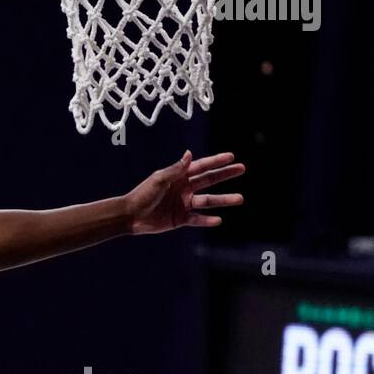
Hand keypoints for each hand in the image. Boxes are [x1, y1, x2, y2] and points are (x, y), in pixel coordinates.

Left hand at [123, 151, 244, 234]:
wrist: (131, 215)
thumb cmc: (142, 194)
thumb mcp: (159, 179)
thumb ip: (176, 169)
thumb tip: (190, 153)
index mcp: (178, 176)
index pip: (201, 166)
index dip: (216, 161)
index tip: (231, 157)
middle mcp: (184, 188)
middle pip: (209, 180)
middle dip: (225, 175)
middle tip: (242, 169)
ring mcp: (184, 204)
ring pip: (208, 201)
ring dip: (224, 199)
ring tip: (240, 198)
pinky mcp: (181, 219)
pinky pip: (198, 219)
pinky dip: (208, 220)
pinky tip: (219, 220)